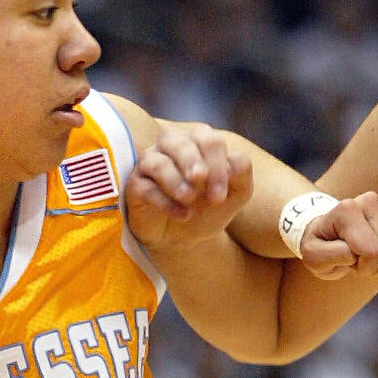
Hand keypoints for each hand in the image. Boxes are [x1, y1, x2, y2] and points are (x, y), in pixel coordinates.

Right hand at [125, 123, 253, 253]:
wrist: (187, 238)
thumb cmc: (210, 208)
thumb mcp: (236, 195)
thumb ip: (242, 175)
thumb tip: (237, 161)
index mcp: (198, 142)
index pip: (208, 140)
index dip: (216, 165)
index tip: (220, 197)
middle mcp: (171, 147)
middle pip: (179, 142)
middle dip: (193, 163)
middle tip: (201, 183)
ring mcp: (150, 164)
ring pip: (156, 161)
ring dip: (174, 181)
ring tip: (189, 200)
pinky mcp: (135, 185)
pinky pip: (144, 186)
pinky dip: (163, 201)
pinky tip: (182, 215)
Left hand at [295, 192, 377, 281]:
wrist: (331, 231)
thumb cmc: (322, 246)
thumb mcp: (313, 257)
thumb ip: (327, 256)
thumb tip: (352, 252)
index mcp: (346, 209)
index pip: (371, 252)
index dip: (362, 267)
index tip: (348, 260)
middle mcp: (370, 199)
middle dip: (376, 267)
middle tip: (360, 260)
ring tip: (370, 254)